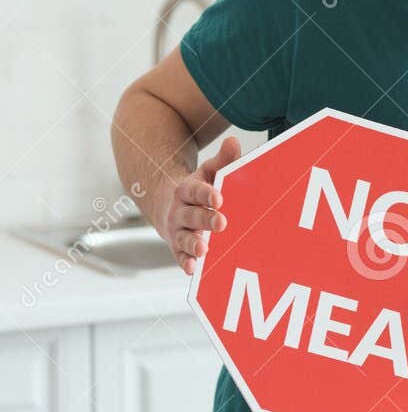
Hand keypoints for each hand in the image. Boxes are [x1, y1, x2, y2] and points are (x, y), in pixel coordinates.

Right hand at [163, 135, 240, 275]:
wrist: (170, 205)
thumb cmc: (199, 188)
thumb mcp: (210, 172)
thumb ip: (223, 160)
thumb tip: (233, 142)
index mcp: (187, 190)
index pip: (196, 191)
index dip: (206, 194)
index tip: (219, 198)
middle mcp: (179, 211)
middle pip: (191, 215)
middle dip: (205, 219)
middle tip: (222, 222)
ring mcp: (177, 231)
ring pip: (184, 238)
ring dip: (193, 244)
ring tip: (203, 249)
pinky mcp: (178, 248)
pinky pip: (180, 257)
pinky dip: (185, 263)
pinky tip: (192, 269)